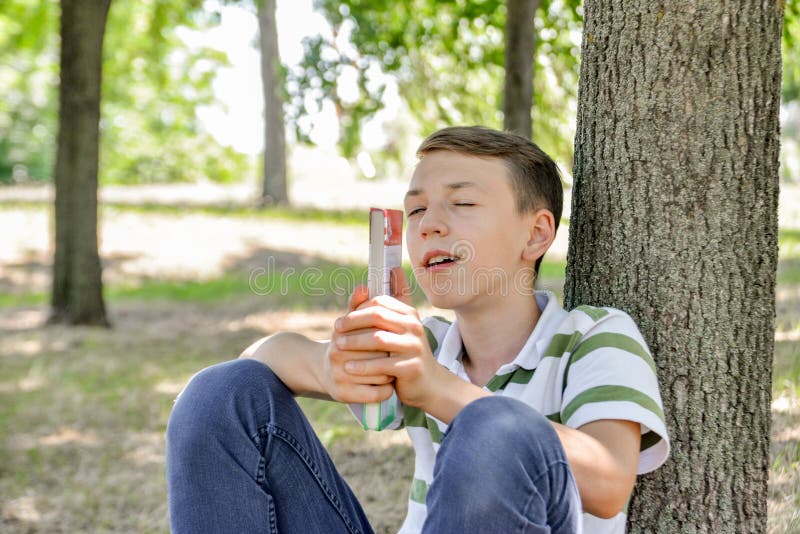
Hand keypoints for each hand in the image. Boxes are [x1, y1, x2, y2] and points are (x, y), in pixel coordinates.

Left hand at [334, 268, 444, 408]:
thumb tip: (395, 268)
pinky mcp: (411, 367)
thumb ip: (394, 301)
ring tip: (339, 347)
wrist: (428, 383)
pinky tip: (349, 367)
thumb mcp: (401, 326)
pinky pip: (382, 364)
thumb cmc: (407, 351)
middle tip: (336, 331)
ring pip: (378, 339)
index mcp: (409, 313)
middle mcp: (414, 326)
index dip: (357, 309)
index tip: (341, 320)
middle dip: (353, 323)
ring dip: (355, 342)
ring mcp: (414, 347)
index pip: (379, 302)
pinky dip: (363, 366)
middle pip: (377, 316)